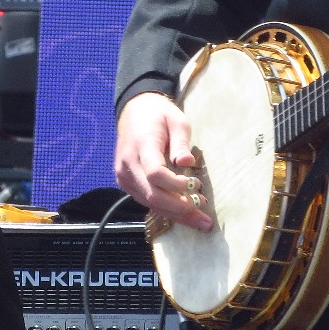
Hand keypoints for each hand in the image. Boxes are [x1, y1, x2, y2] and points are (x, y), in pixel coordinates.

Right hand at [114, 92, 212, 231]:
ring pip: (149, 202)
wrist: (133, 111)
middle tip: (204, 218)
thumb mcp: (177, 120)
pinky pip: (145, 200)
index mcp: (141, 144)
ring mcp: (123, 174)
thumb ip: (181, 143)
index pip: (155, 173)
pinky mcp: (124, 181)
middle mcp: (128, 163)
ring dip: (175, 213)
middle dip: (180, 209)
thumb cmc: (159, 115)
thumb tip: (187, 164)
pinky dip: (165, 208)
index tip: (196, 186)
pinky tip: (183, 211)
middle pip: (152, 195)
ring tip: (199, 218)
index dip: (175, 185)